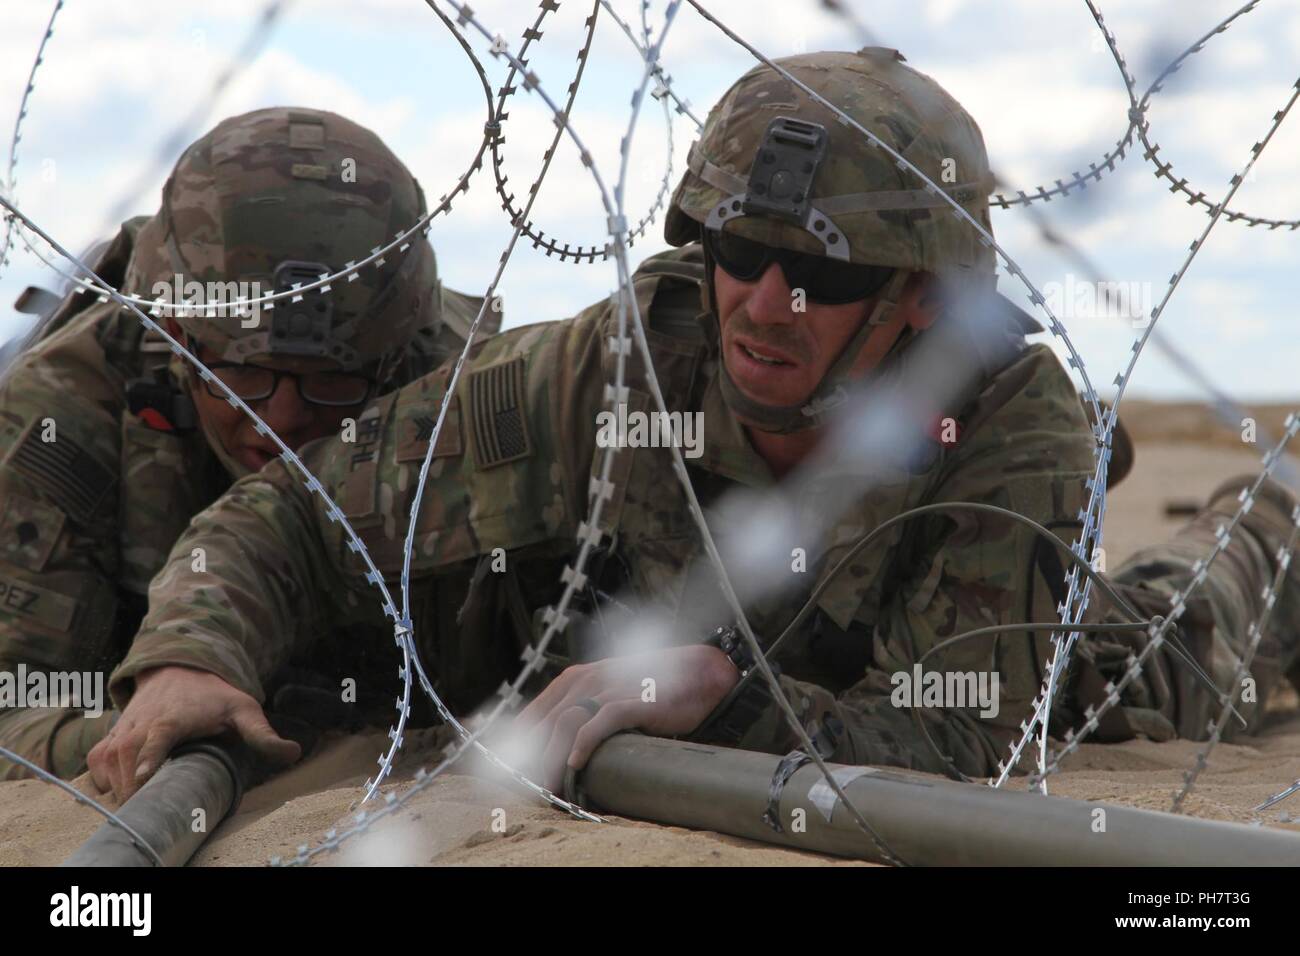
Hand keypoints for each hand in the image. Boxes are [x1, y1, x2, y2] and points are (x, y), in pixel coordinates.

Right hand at [87, 665, 299, 801]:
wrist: (179, 668)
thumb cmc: (214, 695)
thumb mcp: (244, 710)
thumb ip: (263, 734)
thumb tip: (293, 753)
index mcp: (173, 719)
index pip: (157, 738)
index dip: (150, 757)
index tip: (144, 777)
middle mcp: (143, 724)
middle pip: (126, 759)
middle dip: (131, 788)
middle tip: (146, 814)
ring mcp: (124, 730)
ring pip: (107, 763)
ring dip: (116, 787)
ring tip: (136, 809)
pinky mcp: (112, 736)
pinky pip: (97, 762)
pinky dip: (102, 778)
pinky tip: (119, 792)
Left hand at [511, 645, 739, 791]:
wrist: (697, 676)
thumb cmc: (650, 689)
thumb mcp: (608, 694)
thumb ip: (581, 712)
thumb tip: (553, 747)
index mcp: (575, 678)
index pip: (534, 713)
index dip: (518, 745)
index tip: (509, 773)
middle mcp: (587, 680)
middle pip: (545, 722)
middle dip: (531, 758)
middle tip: (525, 787)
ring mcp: (610, 688)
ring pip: (566, 723)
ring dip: (552, 757)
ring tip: (547, 786)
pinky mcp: (633, 700)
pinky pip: (601, 721)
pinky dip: (585, 742)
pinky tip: (576, 763)